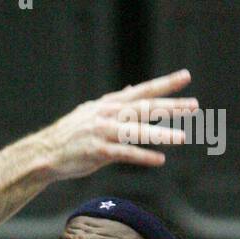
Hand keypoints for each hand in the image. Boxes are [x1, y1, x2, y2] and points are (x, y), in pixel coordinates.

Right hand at [37, 70, 198, 178]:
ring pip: (137, 131)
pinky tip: (159, 159)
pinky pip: (125, 154)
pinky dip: (143, 156)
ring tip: (182, 137)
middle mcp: (108, 114)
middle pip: (145, 107)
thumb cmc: (71, 134)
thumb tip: (131, 88)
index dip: (165, 83)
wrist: (46, 152)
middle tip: (194, 105)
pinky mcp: (97, 152)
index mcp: (110, 103)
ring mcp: (103, 133)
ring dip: (161, 134)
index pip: (142, 90)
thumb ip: (115, 103)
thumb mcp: (93, 112)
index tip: (185, 77)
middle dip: (170, 106)